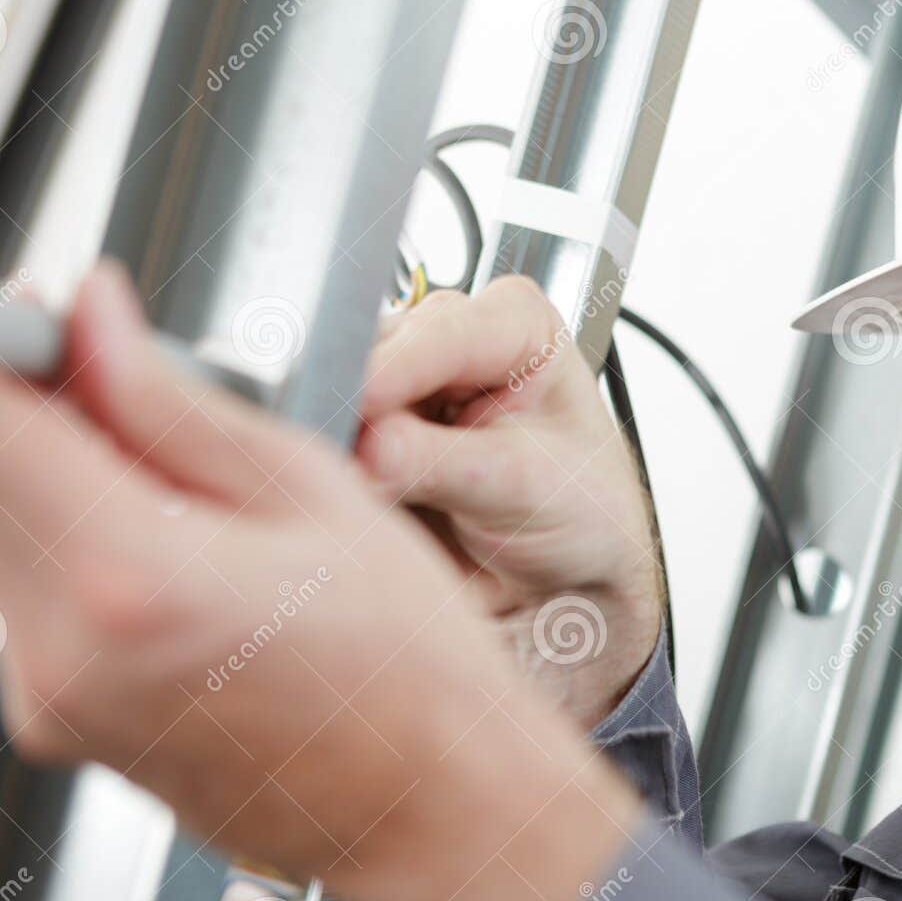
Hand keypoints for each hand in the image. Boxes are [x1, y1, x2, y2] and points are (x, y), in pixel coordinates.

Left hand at [0, 263, 642, 900]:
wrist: (427, 804)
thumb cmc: (408, 669)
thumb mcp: (312, 492)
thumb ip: (172, 401)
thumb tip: (91, 323)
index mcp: (128, 575)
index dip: (2, 344)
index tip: (51, 325)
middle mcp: (60, 649)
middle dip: (28, 405)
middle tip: (128, 391)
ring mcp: (49, 700)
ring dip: (48, 473)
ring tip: (180, 490)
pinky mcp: (57, 724)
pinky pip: (18, 596)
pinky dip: (65, 544)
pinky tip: (171, 551)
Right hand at [356, 278, 662, 729]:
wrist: (564, 576)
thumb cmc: (579, 510)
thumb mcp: (525, 487)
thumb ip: (444, 464)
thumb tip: (371, 447)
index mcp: (516, 324)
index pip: (446, 329)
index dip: (399, 366)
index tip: (363, 402)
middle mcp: (452, 338)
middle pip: (378, 352)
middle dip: (358, 405)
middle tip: (347, 460)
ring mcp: (401, 381)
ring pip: (340, 390)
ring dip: (335, 438)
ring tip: (353, 488)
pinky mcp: (362, 428)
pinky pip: (322, 435)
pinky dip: (323, 464)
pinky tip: (340, 495)